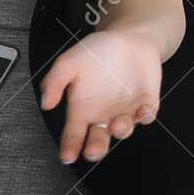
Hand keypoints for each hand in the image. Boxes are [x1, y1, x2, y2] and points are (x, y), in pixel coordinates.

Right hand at [38, 26, 164, 164]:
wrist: (128, 38)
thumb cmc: (97, 52)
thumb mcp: (69, 62)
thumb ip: (55, 81)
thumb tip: (45, 103)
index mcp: (82, 110)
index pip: (74, 135)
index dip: (70, 147)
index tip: (68, 156)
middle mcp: (103, 115)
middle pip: (98, 140)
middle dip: (96, 148)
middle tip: (93, 152)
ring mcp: (126, 111)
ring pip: (124, 130)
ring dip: (121, 130)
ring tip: (117, 124)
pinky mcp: (146, 103)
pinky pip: (147, 115)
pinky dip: (146, 116)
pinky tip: (144, 111)